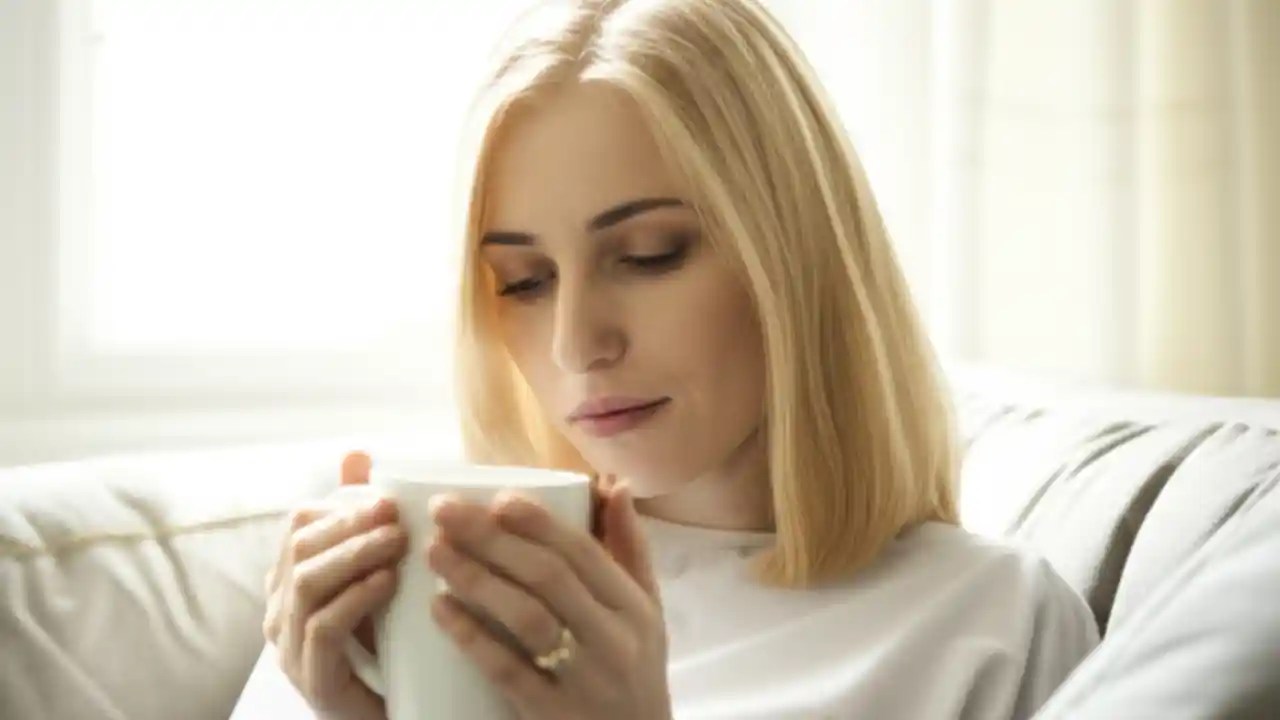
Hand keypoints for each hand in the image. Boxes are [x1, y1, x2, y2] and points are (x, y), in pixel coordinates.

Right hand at [262, 452, 408, 719]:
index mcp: (292, 580)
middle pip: (301, 548)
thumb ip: (366, 520)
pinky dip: (355, 599)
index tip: (385, 497)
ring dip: (354, 554)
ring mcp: (291, 648)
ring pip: (307, 583)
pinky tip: (387, 582)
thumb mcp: (379, 573)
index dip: (339, 506)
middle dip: (349, 524)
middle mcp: (281, 611)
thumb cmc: (387, 642)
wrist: (397, 713)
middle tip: (395, 511)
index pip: (298, 525)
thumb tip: (355, 453)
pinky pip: (324, 629)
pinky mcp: (315, 681)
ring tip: (397, 541)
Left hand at [425, 475, 671, 719]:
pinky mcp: (552, 715)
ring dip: (477, 579)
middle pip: (549, 576)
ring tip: (435, 552)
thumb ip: (630, 549)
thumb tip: (614, 484)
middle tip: (443, 512)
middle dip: (492, 538)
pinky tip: (440, 609)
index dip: (539, 522)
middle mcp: (614, 639)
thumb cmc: (635, 673)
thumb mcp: (647, 612)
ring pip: (527, 618)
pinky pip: (507, 670)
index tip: (496, 498)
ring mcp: (583, 679)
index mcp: (634, 608)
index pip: (583, 552)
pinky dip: (472, 636)